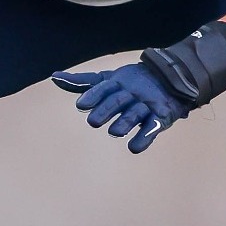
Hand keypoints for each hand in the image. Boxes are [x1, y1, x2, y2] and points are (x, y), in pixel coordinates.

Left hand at [51, 63, 190, 153]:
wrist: (171, 79)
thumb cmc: (132, 83)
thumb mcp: (108, 80)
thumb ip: (83, 82)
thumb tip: (54, 77)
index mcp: (119, 83)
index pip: (105, 87)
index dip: (94, 95)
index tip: (81, 105)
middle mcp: (132, 93)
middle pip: (118, 100)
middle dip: (106, 109)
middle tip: (93, 122)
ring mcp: (147, 105)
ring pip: (135, 113)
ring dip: (125, 122)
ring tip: (115, 132)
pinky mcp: (161, 117)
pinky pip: (153, 127)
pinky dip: (145, 137)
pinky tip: (134, 148)